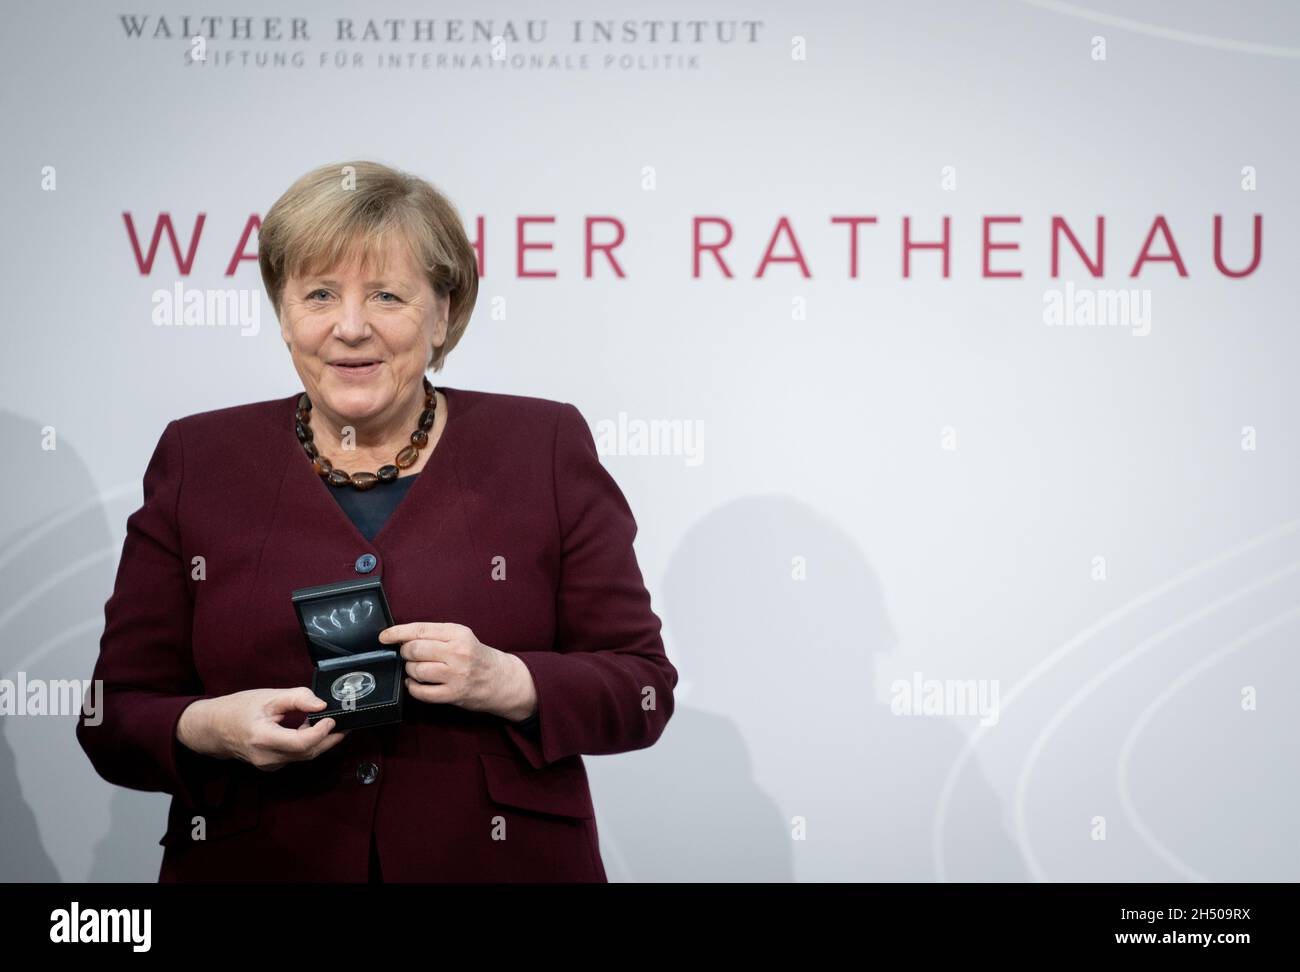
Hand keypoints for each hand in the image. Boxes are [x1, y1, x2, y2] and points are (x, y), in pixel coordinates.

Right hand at [176, 687, 346, 771]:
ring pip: (304, 757)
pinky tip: (313, 731)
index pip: (301, 743)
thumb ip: (297, 698)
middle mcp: (266, 757)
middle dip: (329, 739)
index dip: (321, 732)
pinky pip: (296, 757)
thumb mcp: (268, 697)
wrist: (213, 728)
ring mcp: (268, 765)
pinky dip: (308, 745)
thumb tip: (321, 704)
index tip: (332, 718)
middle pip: (307, 753)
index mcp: (263, 738)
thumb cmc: (237, 710)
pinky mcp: (271, 765)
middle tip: (344, 724)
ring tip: (332, 725)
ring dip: (321, 742)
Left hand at [379, 622, 536, 720]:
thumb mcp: (462, 637)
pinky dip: (413, 687)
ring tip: (417, 670)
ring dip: (410, 671)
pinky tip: (416, 683)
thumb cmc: (477, 656)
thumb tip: (402, 638)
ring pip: (416, 670)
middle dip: (405, 653)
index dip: (397, 633)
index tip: (384, 637)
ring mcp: (455, 675)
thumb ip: (436, 635)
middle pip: (414, 650)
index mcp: (458, 633)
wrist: (501, 679)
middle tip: (409, 655)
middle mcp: (457, 652)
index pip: (420, 630)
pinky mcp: (453, 694)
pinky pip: (421, 691)